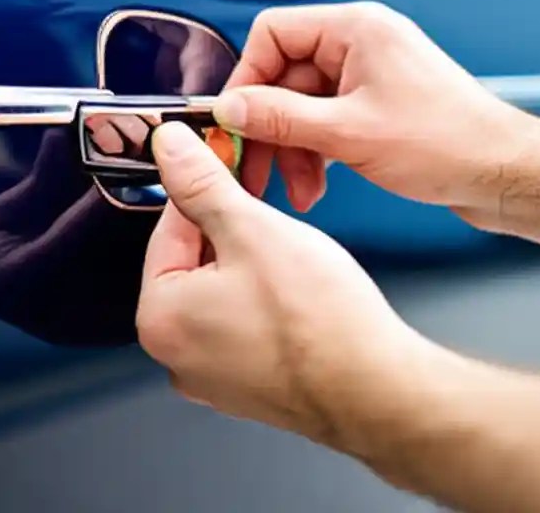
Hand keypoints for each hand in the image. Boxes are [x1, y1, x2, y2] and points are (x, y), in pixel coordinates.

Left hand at [137, 122, 426, 450]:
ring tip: (291, 254)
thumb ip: (202, 184)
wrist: (380, 392)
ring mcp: (213, 376)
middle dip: (229, 228)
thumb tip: (168, 148)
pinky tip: (299, 291)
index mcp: (159, 318)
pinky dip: (266, 300)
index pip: (167, 229)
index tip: (226, 163)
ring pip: (222, 292)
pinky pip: (245, 324)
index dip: (203, 188)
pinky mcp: (250, 386)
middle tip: (266, 208)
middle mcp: (176, 355)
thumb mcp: (252, 229)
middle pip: (192, 263)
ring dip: (251, 262)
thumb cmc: (319, 323)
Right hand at [215, 2, 539, 224]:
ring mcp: (368, 77)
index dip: (247, 78)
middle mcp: (360, 45)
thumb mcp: (349, 134)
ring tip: (295, 190)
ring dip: (290, 150)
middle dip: (269, 128)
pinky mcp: (375, 108)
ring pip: (300, 106)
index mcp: (356, 29)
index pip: (273, 34)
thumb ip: (280, 119)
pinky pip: (323, 123)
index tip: (234, 120)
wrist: (506, 175)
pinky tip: (314, 187)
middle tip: (252, 168)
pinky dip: (312, 154)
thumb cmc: (450, 143)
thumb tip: (229, 110)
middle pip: (283, 77)